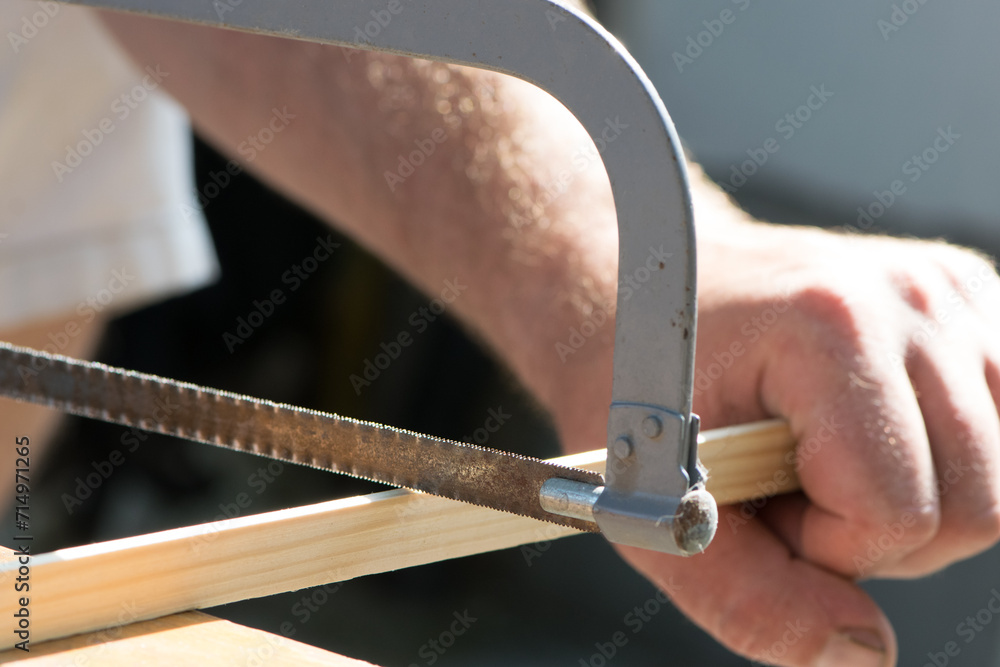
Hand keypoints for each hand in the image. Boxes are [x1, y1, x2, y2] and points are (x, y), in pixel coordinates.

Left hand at [555, 220, 999, 665]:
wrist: (643, 293)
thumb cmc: (635, 390)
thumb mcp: (652, 504)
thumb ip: (750, 597)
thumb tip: (868, 652)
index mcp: (830, 325)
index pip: (900, 511)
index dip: (823, 542)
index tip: (756, 497)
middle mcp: (911, 295)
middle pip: (980, 505)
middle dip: (877, 532)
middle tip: (786, 482)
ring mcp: (950, 293)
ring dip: (917, 500)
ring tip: (820, 455)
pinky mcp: (968, 302)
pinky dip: (949, 463)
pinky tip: (873, 436)